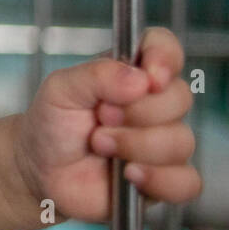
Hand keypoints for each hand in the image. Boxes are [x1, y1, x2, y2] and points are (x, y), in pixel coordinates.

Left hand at [12, 27, 200, 223]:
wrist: (41, 169)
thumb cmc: (52, 123)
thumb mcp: (60, 90)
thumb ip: (95, 76)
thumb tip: (140, 79)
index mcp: (131, 73)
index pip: (164, 48)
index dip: (165, 57)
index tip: (151, 77)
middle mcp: (154, 104)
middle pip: (179, 97)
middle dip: (137, 111)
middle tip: (101, 117)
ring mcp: (163, 142)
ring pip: (181, 141)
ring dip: (136, 145)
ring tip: (100, 145)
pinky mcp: (166, 180)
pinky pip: (187, 181)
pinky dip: (159, 178)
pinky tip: (129, 175)